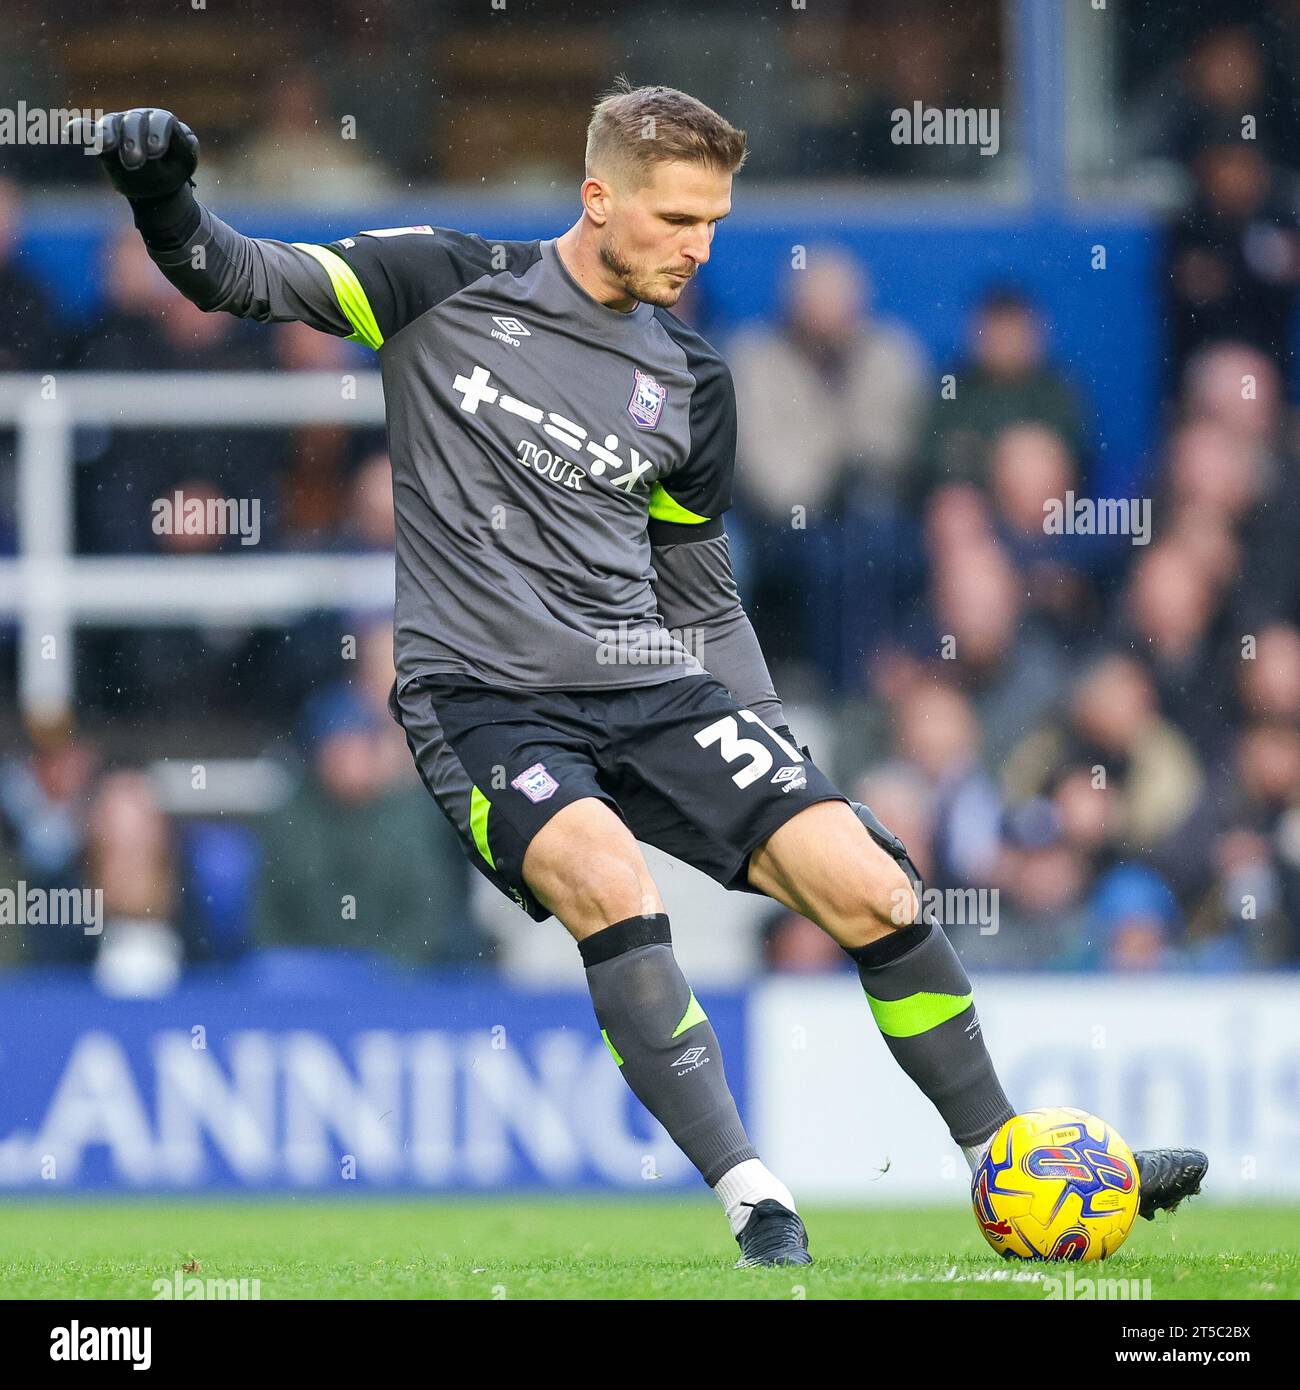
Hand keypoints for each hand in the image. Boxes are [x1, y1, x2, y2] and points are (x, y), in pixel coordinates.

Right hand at [73, 108, 198, 201]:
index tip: (156, 153)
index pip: (161, 121)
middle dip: (133, 141)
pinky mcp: (103, 138)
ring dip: (107, 134)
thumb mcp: (184, 165)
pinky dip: (79, 129)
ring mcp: (119, 126)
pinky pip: (87, 130)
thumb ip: (184, 150)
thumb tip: (182, 134)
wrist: (156, 186)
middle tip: (135, 164)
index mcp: (162, 122)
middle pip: (135, 121)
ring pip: (111, 123)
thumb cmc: (172, 171)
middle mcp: (139, 119)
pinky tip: (70, 132)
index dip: (158, 134)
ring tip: (105, 148)